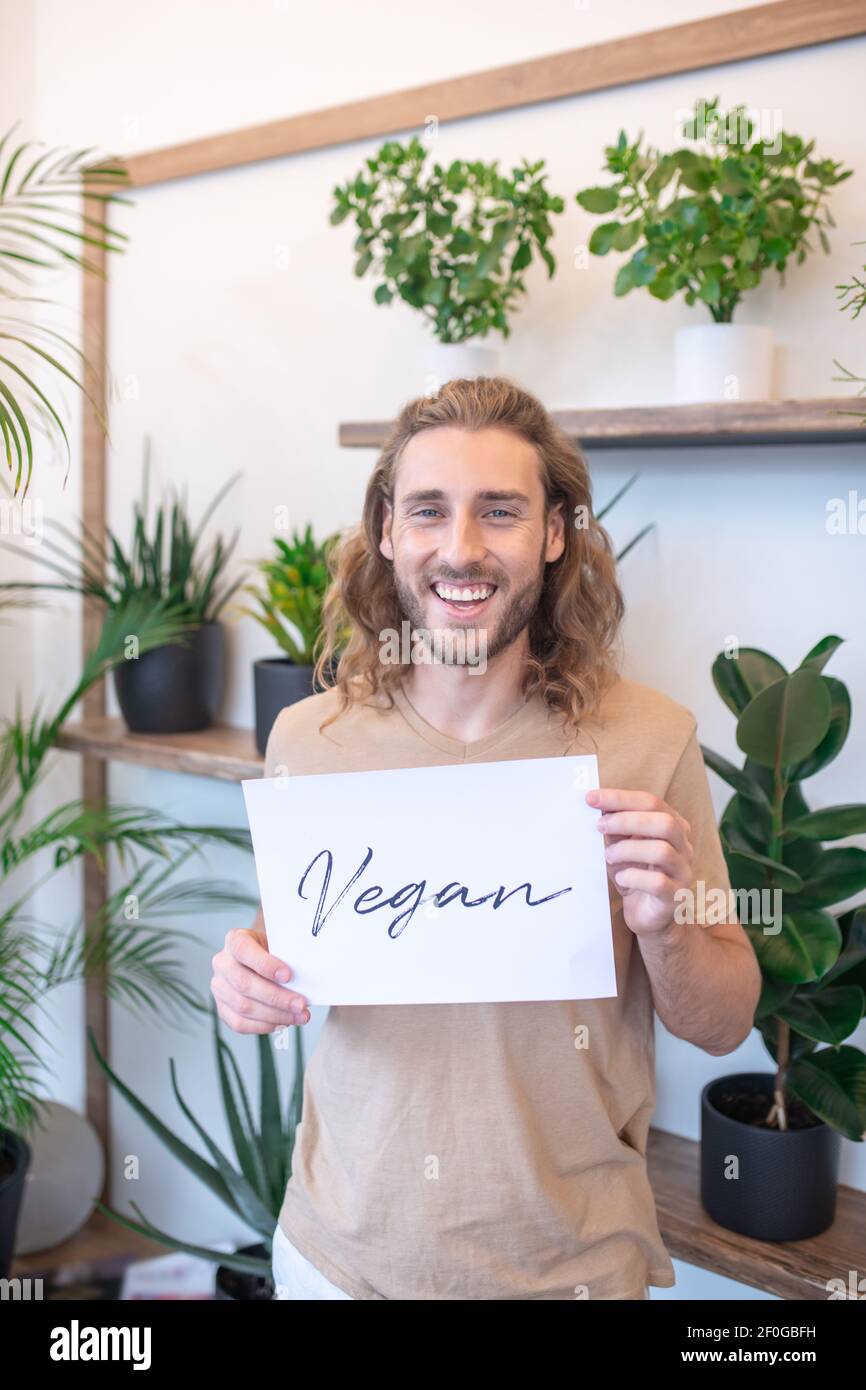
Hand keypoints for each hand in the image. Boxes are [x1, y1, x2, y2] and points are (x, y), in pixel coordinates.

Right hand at [211, 909, 308, 1032]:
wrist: (260, 960)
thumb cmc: (272, 952)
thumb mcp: (278, 944)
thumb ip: (285, 956)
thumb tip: (305, 976)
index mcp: (234, 940)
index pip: (243, 950)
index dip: (265, 964)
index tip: (288, 975)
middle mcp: (222, 963)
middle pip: (244, 984)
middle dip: (276, 997)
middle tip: (300, 1004)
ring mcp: (219, 987)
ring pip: (243, 1006)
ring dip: (275, 1015)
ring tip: (298, 1016)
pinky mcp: (222, 1008)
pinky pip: (239, 1023)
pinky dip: (264, 1026)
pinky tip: (282, 1023)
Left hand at [586, 787, 693, 934]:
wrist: (648, 914)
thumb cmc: (635, 874)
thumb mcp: (622, 846)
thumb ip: (615, 827)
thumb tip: (597, 804)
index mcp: (673, 826)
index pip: (652, 802)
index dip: (620, 798)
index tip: (592, 798)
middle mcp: (684, 846)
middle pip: (664, 822)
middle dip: (626, 821)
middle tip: (599, 826)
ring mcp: (683, 871)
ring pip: (662, 851)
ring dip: (628, 850)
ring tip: (609, 857)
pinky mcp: (675, 896)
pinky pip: (658, 883)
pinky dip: (633, 877)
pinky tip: (621, 879)